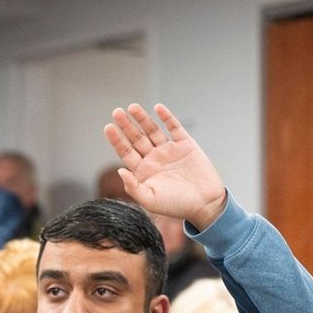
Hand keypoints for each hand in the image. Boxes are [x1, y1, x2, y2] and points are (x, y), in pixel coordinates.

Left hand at [103, 104, 226, 230]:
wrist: (205, 204)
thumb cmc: (175, 206)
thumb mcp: (150, 200)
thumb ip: (133, 187)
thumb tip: (119, 170)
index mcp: (143, 171)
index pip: (126, 152)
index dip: (117, 139)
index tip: (108, 127)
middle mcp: (154, 158)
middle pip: (136, 138)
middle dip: (126, 125)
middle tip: (116, 112)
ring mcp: (169, 150)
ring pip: (153, 131)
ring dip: (142, 118)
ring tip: (132, 107)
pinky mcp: (186, 145)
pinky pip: (175, 128)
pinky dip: (167, 117)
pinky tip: (158, 108)